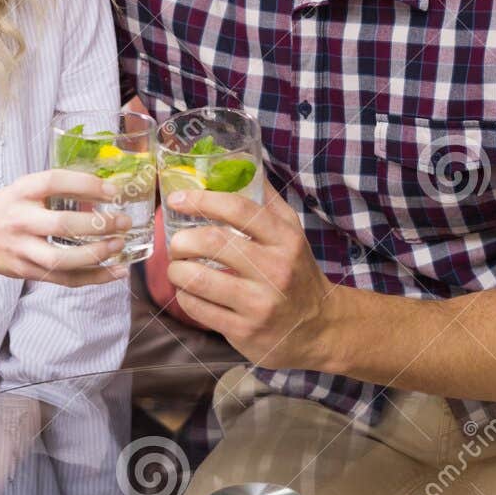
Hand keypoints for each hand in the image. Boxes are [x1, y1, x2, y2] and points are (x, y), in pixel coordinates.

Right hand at [0, 169, 132, 287]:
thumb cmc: (3, 210)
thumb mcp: (20, 189)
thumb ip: (53, 188)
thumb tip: (103, 187)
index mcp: (20, 192)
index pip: (54, 182)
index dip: (86, 184)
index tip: (112, 191)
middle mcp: (20, 219)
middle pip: (63, 224)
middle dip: (99, 224)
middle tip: (123, 221)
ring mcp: (23, 249)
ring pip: (63, 258)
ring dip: (96, 254)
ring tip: (119, 246)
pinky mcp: (28, 271)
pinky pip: (65, 279)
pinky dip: (94, 278)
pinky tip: (116, 271)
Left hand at [164, 186, 337, 371]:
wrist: (320, 327)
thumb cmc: (296, 272)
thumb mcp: (291, 234)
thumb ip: (267, 201)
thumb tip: (240, 163)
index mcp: (285, 239)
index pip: (238, 209)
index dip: (201, 200)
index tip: (176, 199)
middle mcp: (275, 270)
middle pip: (212, 243)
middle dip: (181, 240)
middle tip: (175, 242)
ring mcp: (260, 303)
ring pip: (198, 279)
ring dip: (176, 269)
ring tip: (177, 266)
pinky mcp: (245, 330)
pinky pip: (198, 308)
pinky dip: (184, 296)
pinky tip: (188, 291)